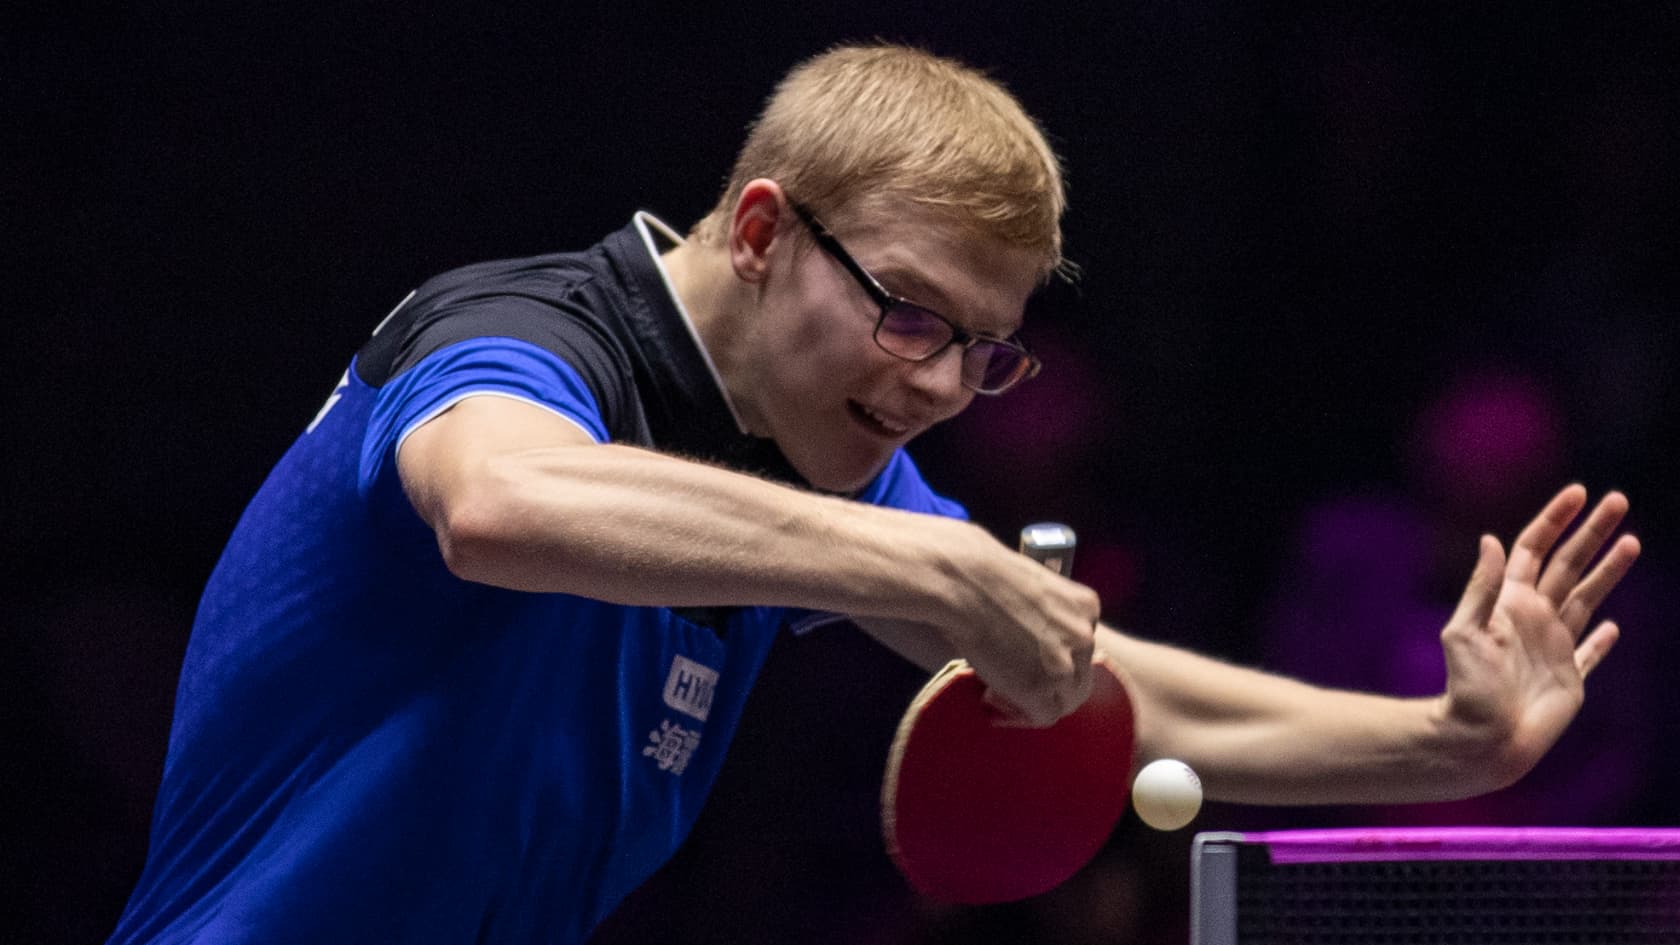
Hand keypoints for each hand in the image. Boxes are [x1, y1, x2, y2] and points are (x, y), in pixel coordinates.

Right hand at [937, 524, 1101, 726]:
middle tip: (1013, 691)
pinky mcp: (1042, 687)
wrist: (963, 581)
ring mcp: (1066, 663)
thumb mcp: (1030, 587)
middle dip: (1049, 688)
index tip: (1027, 667)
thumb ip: (1041, 614)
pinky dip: (1019, 717)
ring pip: (1065, 701)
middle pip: (1079, 677)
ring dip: (1034, 705)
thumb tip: (1027, 638)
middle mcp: (1084, 635)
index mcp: (1086, 607)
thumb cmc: (981, 573)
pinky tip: (994, 707)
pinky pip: (1043, 716)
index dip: (1055, 663)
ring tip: (998, 700)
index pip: (1081, 648)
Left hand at [1436, 485, 1640, 790]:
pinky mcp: (1571, 679)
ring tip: (1631, 541)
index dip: (1555, 520)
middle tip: (1617, 500)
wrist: (1479, 740)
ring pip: (1588, 598)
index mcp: (1509, 603)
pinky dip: (1602, 641)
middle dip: (1593, 533)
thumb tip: (1491, 540)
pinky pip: (1591, 654)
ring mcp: (1554, 648)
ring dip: (1609, 570)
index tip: (1578, 493)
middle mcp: (1534, 619)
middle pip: (1569, 564)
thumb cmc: (1466, 688)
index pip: (1536, 549)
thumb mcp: (1464, 631)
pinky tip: (1614, 626)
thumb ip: (1482, 587)